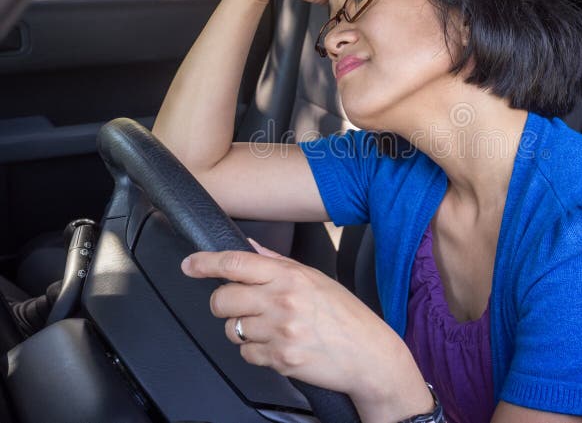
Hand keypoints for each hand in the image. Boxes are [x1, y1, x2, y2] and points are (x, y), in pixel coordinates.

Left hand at [180, 238, 409, 397]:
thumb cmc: (345, 315)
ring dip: (242, 330)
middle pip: (223, 299)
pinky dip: (255, 352)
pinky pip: (246, 354)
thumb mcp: (315, 279)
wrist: (368, 354)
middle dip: (224, 303)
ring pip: (231, 329)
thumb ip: (278, 263)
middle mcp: (282, 301)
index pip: (237, 263)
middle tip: (240, 306)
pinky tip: (277, 345)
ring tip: (269, 328)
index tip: (190, 265)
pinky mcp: (280, 359)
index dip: (206, 263)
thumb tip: (249, 247)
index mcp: (290, 276)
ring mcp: (279, 331)